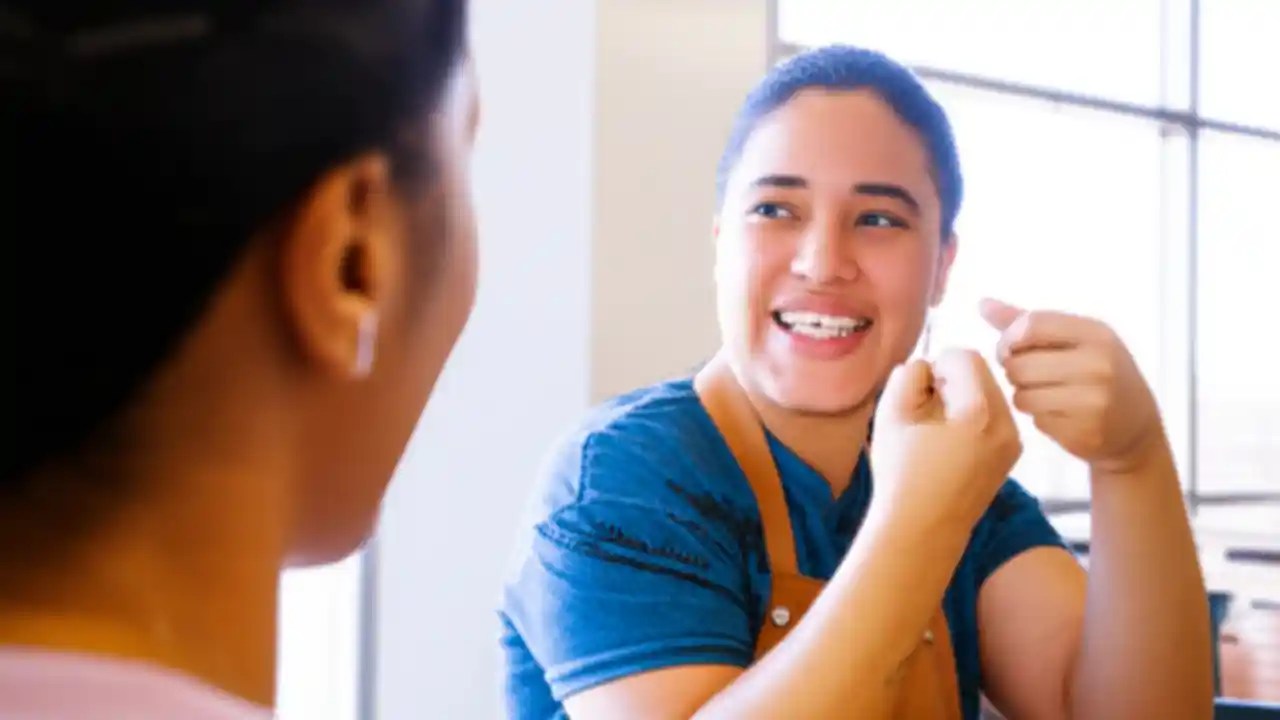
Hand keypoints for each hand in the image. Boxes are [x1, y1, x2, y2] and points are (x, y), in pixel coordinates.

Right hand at [869, 349, 1022, 529]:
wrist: (921, 530)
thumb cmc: (901, 473)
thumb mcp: (892, 413)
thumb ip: (909, 374)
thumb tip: (928, 367)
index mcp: (979, 412)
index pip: (964, 356)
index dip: (935, 366)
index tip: (919, 394)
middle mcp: (1006, 424)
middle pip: (982, 373)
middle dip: (951, 381)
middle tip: (925, 411)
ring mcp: (1013, 442)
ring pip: (988, 393)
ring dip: (961, 399)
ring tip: (936, 429)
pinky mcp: (1010, 455)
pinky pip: (993, 417)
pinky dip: (970, 418)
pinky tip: (949, 444)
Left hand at [980, 298, 1164, 473]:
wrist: (1136, 428)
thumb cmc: (1097, 374)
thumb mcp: (1075, 340)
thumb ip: (1026, 322)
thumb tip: (982, 304)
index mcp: (1096, 334)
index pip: (1031, 324)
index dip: (1009, 338)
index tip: (1010, 349)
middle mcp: (1098, 364)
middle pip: (1019, 363)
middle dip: (1014, 370)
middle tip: (1029, 375)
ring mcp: (1094, 400)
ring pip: (1022, 394)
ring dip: (1024, 395)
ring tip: (1044, 393)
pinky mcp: (1084, 431)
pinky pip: (1036, 420)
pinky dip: (1039, 417)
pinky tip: (1059, 414)